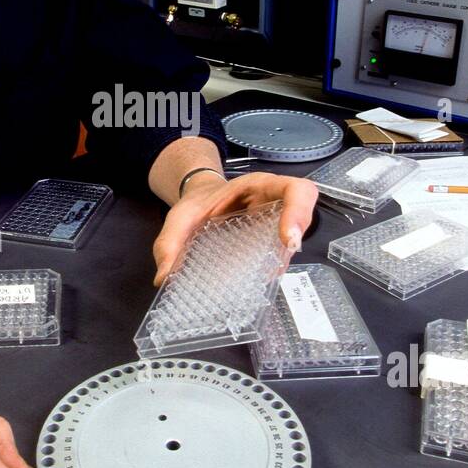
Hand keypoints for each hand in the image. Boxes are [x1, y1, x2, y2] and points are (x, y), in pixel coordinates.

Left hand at [152, 170, 318, 284]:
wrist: (198, 203)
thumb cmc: (198, 202)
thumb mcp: (181, 215)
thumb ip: (170, 242)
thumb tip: (164, 276)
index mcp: (259, 186)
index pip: (296, 190)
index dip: (300, 212)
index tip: (287, 239)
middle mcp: (273, 205)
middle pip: (303, 215)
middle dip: (295, 238)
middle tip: (276, 262)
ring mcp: (274, 227)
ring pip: (292, 242)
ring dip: (280, 259)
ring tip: (260, 275)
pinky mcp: (268, 245)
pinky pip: (277, 257)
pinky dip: (269, 270)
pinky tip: (253, 281)